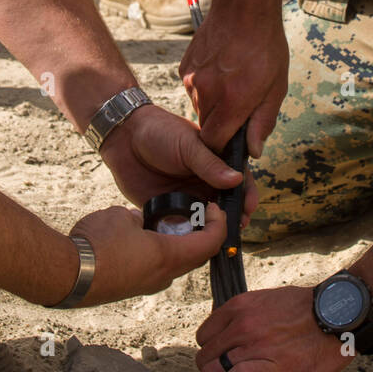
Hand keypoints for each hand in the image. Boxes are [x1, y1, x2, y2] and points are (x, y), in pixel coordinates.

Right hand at [69, 202, 224, 305]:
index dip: (219, 224)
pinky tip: (141, 239)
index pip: (210, 243)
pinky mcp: (132, 289)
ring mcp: (147, 285)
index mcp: (168, 256)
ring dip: (176, 244)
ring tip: (165, 224)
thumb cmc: (96, 244)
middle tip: (196, 214)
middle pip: (196, 256)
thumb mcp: (121, 216)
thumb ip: (137, 218)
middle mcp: (163, 276)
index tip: (214, 209)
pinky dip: (157, 254)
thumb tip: (138, 223)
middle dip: (200, 234)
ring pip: (175, 264)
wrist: (67, 275)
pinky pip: (155, 270)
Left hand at [98, 104, 257, 221]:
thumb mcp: (188, 145)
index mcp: (215, 164)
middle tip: (235, 227)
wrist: (124, 138)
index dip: (247, 195)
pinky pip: (181, 227)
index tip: (249, 208)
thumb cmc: (160, 131)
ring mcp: (187, 198)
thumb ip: (210, 164)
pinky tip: (191, 240)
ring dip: (211, 231)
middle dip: (232, 219)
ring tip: (216, 237)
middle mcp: (205, 184)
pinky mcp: (167, 210)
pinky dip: (187, 236)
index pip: (239, 182)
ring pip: (205, 221)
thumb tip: (237, 180)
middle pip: (226, 206)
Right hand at [179, 0, 287, 157]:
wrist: (243, 8)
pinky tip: (222, 70)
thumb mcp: (276, 88)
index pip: (214, 143)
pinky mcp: (185, 67)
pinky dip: (206, 86)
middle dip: (222, 124)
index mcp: (230, 102)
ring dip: (214, 104)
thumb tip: (253, 152)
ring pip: (199, 106)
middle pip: (206, 126)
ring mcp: (192, 78)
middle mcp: (206, 92)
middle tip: (241, 105)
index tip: (235, 142)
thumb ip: (262, 123)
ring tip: (233, 82)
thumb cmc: (265, 47)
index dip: (225, 146)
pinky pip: (193, 88)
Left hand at [195, 286, 352, 371]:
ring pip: (212, 371)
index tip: (220, 358)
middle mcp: (242, 325)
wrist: (337, 316)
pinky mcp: (270, 369)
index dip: (211, 350)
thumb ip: (246, 314)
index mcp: (240, 307)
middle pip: (205, 356)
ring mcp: (254, 346)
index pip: (204, 335)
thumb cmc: (308, 309)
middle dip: (211, 369)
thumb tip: (233, 332)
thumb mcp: (268, 299)